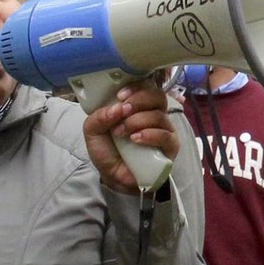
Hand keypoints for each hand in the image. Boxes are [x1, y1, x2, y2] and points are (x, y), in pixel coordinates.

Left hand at [82, 78, 177, 194]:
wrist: (114, 177)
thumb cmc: (107, 150)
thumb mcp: (93, 131)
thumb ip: (99, 117)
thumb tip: (118, 107)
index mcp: (138, 106)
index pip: (146, 87)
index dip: (136, 87)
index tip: (121, 96)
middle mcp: (154, 114)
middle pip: (157, 96)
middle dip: (138, 101)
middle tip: (123, 112)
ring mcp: (164, 129)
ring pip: (159, 116)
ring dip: (138, 121)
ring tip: (122, 132)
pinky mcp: (170, 146)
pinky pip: (165, 135)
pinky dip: (150, 135)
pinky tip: (136, 139)